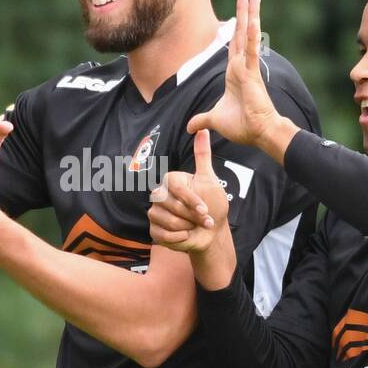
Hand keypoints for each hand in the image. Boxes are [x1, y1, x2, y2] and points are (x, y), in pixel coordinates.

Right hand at [148, 130, 229, 253]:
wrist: (212, 232)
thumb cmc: (213, 205)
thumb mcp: (210, 180)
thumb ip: (203, 155)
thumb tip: (203, 129)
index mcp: (171, 181)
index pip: (176, 188)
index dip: (191, 201)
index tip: (205, 210)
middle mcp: (159, 195)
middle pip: (172, 206)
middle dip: (192, 217)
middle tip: (205, 221)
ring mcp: (154, 213)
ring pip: (168, 221)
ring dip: (187, 227)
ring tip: (194, 227)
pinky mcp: (154, 230)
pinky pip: (163, 235)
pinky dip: (179, 239)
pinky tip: (186, 235)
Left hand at [187, 0, 286, 150]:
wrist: (257, 133)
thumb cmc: (242, 125)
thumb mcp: (215, 119)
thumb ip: (202, 119)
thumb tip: (190, 126)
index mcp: (235, 71)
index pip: (233, 43)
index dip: (234, 26)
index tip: (237, 12)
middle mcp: (242, 65)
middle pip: (241, 31)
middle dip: (244, 10)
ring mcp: (247, 66)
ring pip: (248, 34)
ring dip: (250, 13)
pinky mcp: (251, 72)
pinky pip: (250, 49)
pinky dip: (250, 35)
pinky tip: (252, 18)